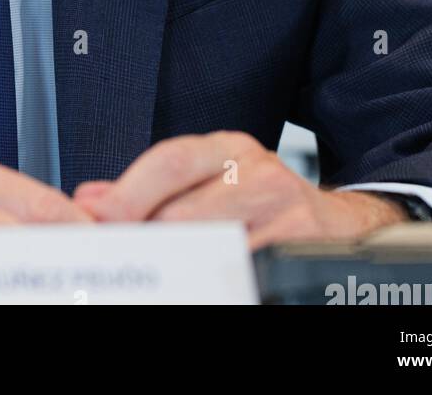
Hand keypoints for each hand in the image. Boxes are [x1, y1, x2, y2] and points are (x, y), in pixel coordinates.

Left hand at [71, 131, 409, 249]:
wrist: (341, 226)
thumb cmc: (262, 204)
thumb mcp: (211, 180)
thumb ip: (149, 190)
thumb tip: (90, 200)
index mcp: (227, 149)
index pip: (170, 161)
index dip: (129, 192)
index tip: (95, 218)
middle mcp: (258, 171)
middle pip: (187, 207)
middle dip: (146, 237)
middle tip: (119, 257)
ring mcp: (287, 209)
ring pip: (215, 242)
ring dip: (180, 263)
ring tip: (158, 272)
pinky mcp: (304, 246)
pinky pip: (249, 267)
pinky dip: (218, 278)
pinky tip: (201, 283)